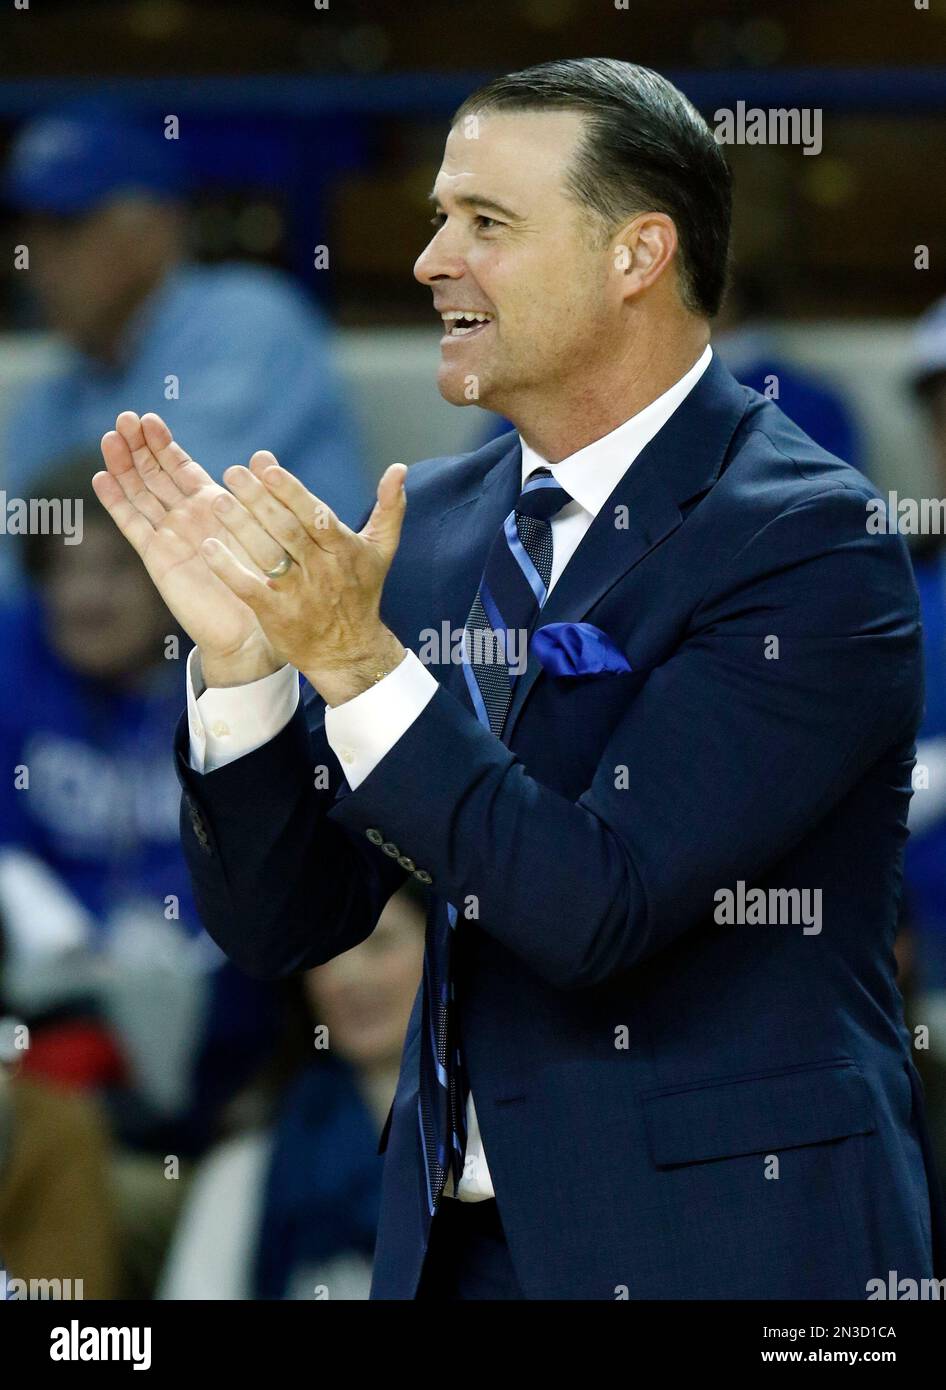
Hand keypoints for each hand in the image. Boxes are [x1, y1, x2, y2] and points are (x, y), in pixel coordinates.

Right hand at [94, 412, 285, 684]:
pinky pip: (133, 525)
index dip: (163, 444)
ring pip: (139, 493)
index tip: (149, 418)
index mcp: (211, 506)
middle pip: (154, 474)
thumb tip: (261, 455)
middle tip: (124, 416)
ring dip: (123, 466)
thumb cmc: (263, 580)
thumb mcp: (262, 528)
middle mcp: (185, 517)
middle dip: (139, 446)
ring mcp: (168, 535)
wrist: (250, 628)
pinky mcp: (156, 557)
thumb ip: (253, 494)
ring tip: (109, 437)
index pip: (181, 467)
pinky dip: (117, 502)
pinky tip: (102, 478)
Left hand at [198, 454, 407, 704]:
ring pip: (267, 555)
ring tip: (217, 502)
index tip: (265, 466)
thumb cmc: (361, 592)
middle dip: (259, 499)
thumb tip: (399, 468)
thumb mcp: (381, 550)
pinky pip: (249, 588)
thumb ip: (390, 507)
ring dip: (241, 527)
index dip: (291, 490)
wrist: (349, 651)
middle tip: (232, 472)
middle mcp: (322, 570)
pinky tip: (207, 547)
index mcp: (344, 549)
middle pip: (287, 530)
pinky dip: (228, 568)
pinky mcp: (276, 615)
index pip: (315, 514)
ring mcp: (298, 594)